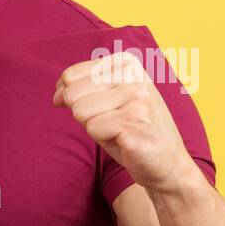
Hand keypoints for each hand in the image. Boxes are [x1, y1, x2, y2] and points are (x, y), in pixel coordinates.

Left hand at [52, 50, 188, 190]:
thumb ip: (83, 88)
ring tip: (120, 130)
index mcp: (126, 63)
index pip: (71, 75)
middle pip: (73, 94)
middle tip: (112, 123)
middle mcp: (133, 75)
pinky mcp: (134, 121)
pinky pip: (93, 129)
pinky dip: (104, 140)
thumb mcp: (109, 99)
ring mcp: (136, 97)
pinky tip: (126, 139)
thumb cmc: (133, 130)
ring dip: (96, 128)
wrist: (167, 162)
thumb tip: (57, 94)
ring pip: (81, 112)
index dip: (70, 97)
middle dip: (85, 115)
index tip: (93, 109)